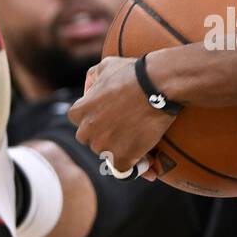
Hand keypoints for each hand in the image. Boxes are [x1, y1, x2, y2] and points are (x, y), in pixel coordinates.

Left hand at [69, 56, 175, 176]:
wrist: (157, 85)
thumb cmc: (133, 73)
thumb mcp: (105, 66)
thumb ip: (92, 78)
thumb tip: (89, 89)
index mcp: (79, 111)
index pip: (79, 121)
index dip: (95, 118)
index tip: (109, 115)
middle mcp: (87, 131)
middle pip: (91, 140)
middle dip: (104, 135)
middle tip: (124, 127)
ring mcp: (104, 146)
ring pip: (107, 154)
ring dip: (120, 149)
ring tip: (138, 139)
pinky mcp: (122, 158)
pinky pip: (123, 169)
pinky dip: (133, 165)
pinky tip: (145, 159)